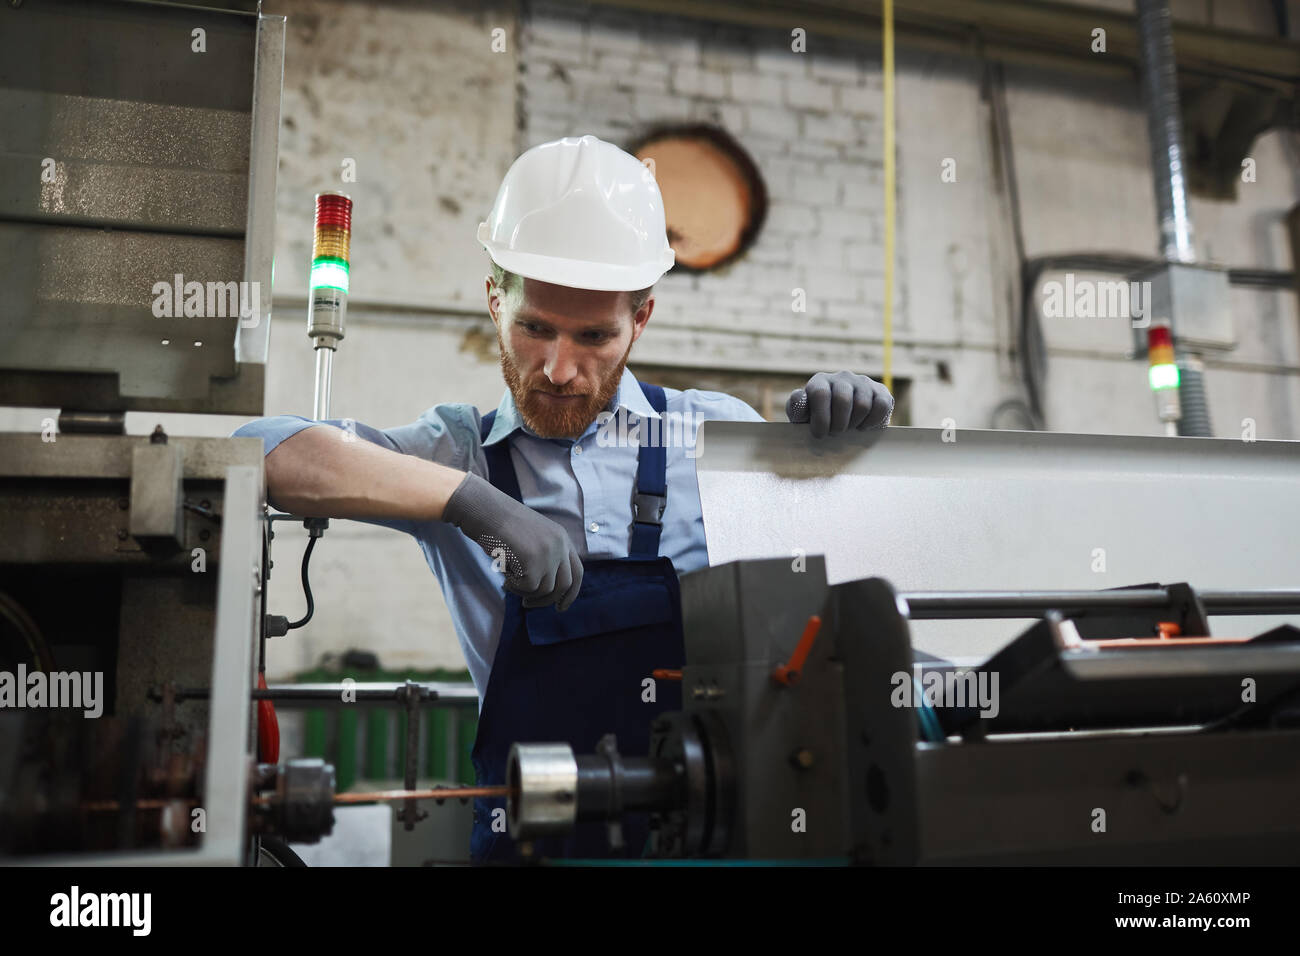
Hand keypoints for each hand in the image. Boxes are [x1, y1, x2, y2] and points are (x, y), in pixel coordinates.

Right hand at [442, 473, 583, 609]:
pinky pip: (527, 588)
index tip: (561, 607)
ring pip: (544, 589)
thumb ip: (544, 558)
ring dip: (524, 590)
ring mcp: (549, 553)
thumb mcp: (530, 538)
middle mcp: (560, 545)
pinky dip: (514, 585)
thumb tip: (545, 592)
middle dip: (547, 600)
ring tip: (508, 577)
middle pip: (564, 585)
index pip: (577, 572)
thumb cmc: (499, 525)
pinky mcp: (534, 562)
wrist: (483, 508)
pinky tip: (504, 571)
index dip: (571, 593)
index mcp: (562, 537)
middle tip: (527, 604)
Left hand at [786, 371, 893, 437]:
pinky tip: (862, 427)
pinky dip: (873, 421)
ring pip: (863, 405)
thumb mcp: (802, 415)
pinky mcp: (880, 391)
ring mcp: (862, 382)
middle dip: (838, 424)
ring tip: (847, 429)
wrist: (839, 420)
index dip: (821, 418)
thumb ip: (796, 407)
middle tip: (834, 433)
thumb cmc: (817, 418)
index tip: (820, 434)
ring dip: (854, 424)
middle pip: (843, 400)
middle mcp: (842, 377)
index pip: (821, 394)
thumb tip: (800, 397)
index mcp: (820, 381)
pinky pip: (881, 405)